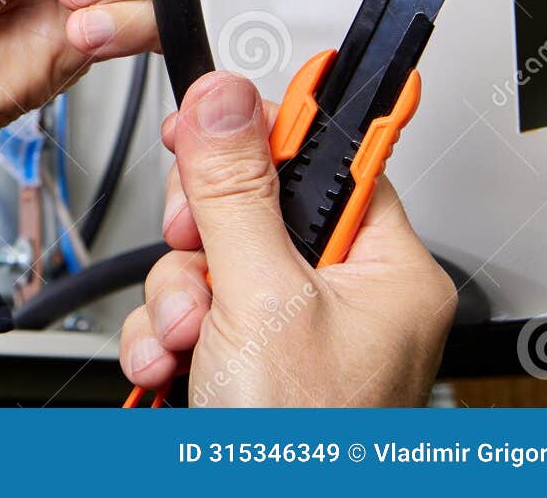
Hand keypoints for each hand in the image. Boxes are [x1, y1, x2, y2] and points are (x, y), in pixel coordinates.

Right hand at [119, 72, 455, 405]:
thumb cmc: (298, 446)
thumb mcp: (262, 299)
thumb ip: (235, 190)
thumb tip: (224, 99)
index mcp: (385, 274)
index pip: (327, 160)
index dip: (264, 132)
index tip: (212, 107)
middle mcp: (340, 299)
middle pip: (248, 205)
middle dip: (198, 238)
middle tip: (195, 252)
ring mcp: (283, 332)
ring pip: (202, 258)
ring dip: (172, 297)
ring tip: (185, 340)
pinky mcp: (233, 358)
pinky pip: (182, 308)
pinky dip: (161, 333)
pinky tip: (169, 364)